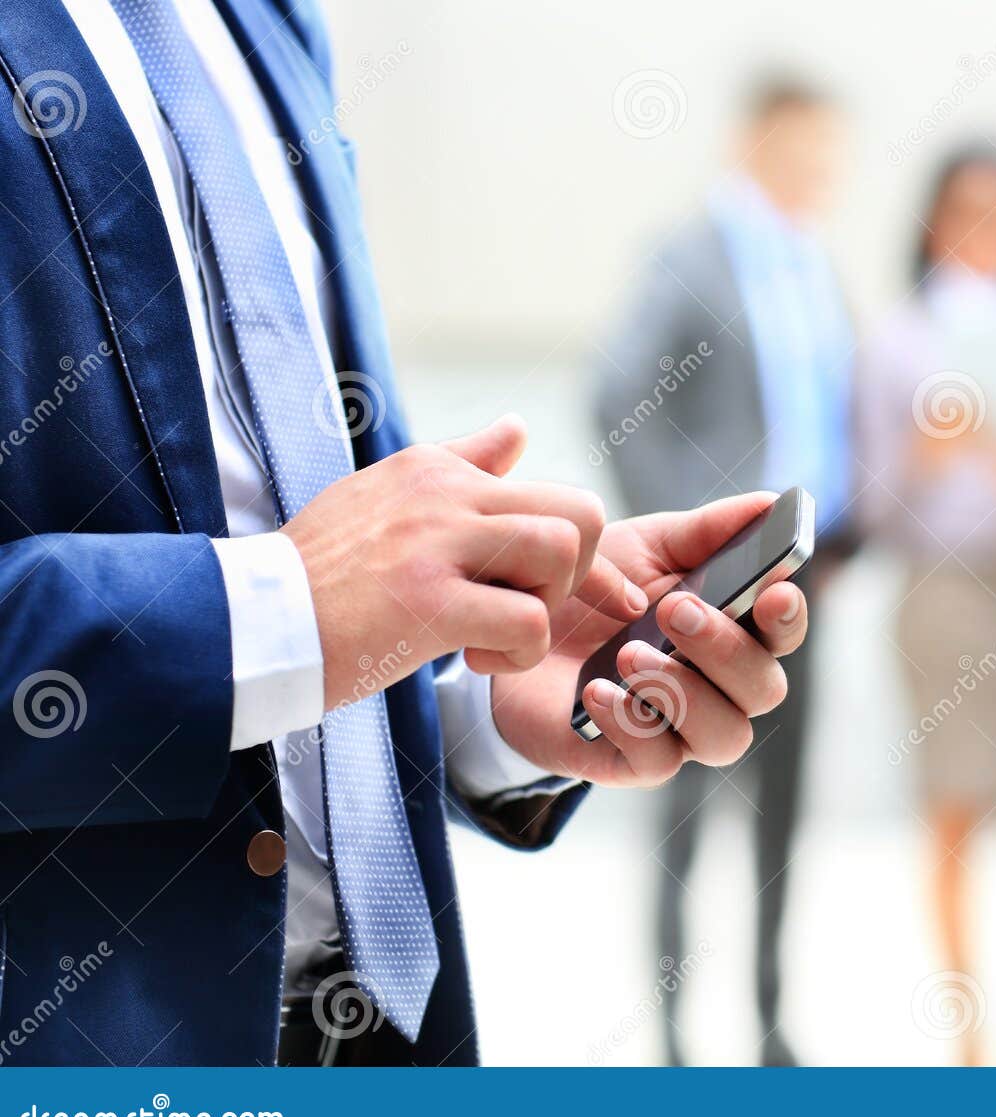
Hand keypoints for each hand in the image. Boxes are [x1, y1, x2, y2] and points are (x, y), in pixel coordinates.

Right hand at [281, 416, 642, 710]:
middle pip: (579, 514)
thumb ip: (462, 463)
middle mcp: (445, 494)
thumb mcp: (387, 495)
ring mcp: (437, 545)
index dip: (588, 552)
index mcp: (439, 470)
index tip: (600, 595)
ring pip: (561, 554)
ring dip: (546, 609)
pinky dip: (517, 654)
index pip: (554, 490)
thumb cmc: (320, 571)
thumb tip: (517, 428)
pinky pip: (527, 621)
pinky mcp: (428, 602)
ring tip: (495, 633)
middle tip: (526, 609)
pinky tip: (472, 660)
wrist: (246, 620)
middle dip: (575, 575)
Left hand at [488, 492, 808, 786]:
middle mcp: (720, 688)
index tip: (775, 591)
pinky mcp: (630, 761)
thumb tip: (769, 503)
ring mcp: (680, 729)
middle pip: (763, 688)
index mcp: (732, 632)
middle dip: (726, 649)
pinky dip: (632, 724)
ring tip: (629, 654)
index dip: (788, 617)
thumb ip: (708, 530)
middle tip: (675, 609)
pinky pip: (657, 761)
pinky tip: (596, 690)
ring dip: (684, 692)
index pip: (782, 633)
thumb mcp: (646, 548)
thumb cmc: (594, 593)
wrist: (515, 633)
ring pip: (725, 736)